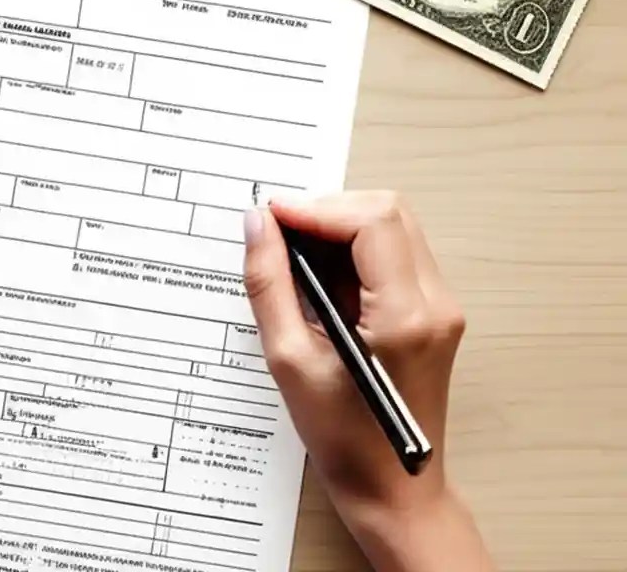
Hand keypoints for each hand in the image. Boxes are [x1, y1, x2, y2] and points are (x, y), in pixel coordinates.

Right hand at [242, 192, 492, 570]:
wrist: (393, 488)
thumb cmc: (344, 440)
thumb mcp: (289, 360)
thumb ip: (270, 285)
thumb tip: (257, 227)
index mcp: (406, 317)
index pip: (370, 222)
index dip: (315, 209)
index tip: (271, 217)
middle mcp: (435, 304)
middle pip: (388, 212)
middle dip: (328, 212)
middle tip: (279, 234)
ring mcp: (440, 307)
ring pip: (393, 228)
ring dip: (340, 230)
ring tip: (295, 260)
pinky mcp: (432, 313)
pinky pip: (394, 256)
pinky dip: (353, 252)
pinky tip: (320, 281)